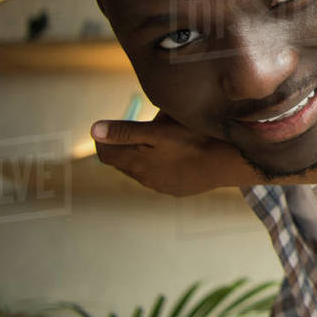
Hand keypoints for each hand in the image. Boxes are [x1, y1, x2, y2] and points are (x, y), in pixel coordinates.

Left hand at [91, 112, 253, 195]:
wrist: (223, 164)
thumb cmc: (191, 142)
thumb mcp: (157, 131)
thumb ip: (125, 131)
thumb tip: (93, 130)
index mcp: (134, 161)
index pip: (104, 153)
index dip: (102, 140)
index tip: (107, 129)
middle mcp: (143, 177)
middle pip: (122, 162)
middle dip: (123, 146)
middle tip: (134, 129)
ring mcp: (159, 185)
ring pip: (141, 170)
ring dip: (143, 156)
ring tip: (157, 140)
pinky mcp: (175, 188)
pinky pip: (160, 176)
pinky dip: (160, 164)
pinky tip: (176, 155)